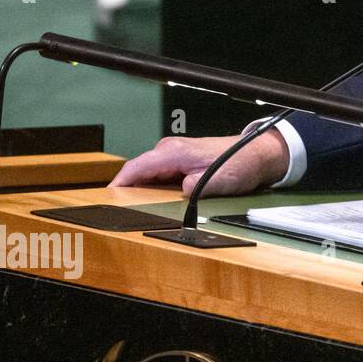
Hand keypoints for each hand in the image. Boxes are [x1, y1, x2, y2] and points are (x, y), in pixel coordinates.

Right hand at [109, 131, 288, 196]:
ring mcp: (174, 155)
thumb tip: (182, 190)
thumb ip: (198, 186)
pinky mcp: (179, 161)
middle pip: (137, 172)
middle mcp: (170, 150)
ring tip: (131, 209)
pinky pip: (157, 175)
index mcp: (174, 152)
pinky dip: (151, 187)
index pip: (135, 167)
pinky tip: (152, 200)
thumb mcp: (220, 179)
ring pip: (147, 173)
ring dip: (139, 189)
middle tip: (117, 211)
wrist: (256, 153)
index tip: (106, 199)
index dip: (118, 184)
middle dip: (126, 190)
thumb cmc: (239, 162)